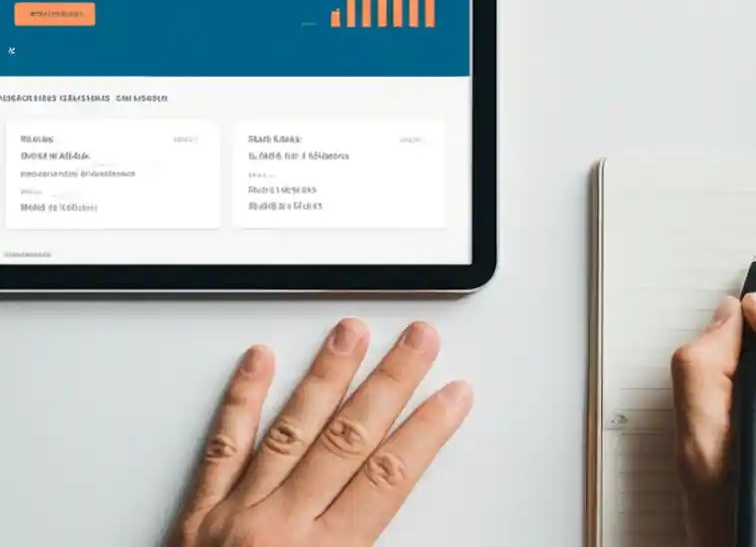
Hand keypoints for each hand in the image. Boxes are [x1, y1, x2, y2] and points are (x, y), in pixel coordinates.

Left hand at [172, 319, 472, 546]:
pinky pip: (223, 446)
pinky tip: (259, 361)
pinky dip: (242, 399)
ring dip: (327, 374)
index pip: (390, 475)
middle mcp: (281, 527)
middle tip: (417, 342)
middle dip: (391, 382)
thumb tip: (397, 501)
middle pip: (350, 437)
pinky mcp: (198, 513)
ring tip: (351, 334)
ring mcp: (237, 514)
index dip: (428, 429)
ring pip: (292, 427)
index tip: (452, 396)